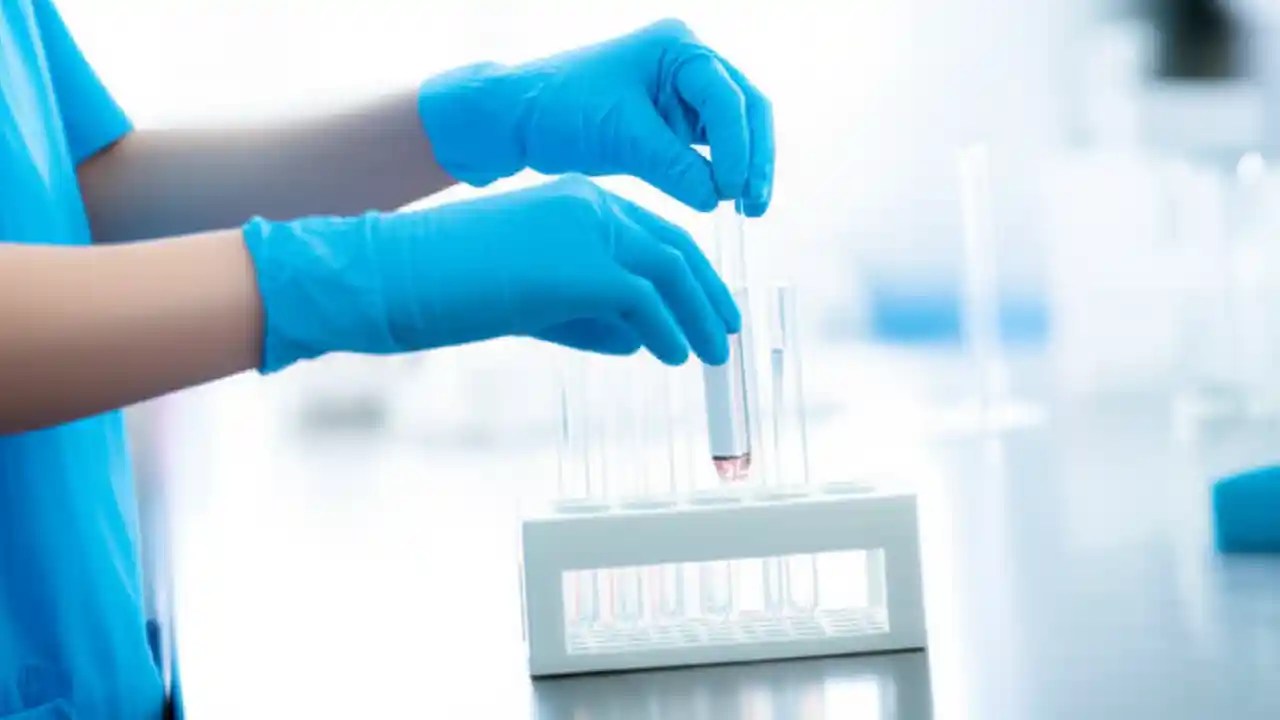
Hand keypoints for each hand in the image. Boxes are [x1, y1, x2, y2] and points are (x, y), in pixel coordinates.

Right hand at [243, 175, 740, 371]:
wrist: (398, 276)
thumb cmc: (453, 287)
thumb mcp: (534, 297)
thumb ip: (589, 313)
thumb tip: (643, 340)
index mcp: (578, 199)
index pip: (653, 233)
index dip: (689, 272)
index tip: (708, 304)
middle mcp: (592, 204)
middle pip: (674, 247)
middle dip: (707, 293)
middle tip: (726, 329)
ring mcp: (589, 231)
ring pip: (670, 271)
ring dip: (698, 315)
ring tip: (712, 352)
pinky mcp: (583, 267)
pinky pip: (646, 300)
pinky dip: (667, 330)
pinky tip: (672, 355)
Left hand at [418, 19, 773, 215]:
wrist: (517, 119)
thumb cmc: (558, 110)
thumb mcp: (620, 137)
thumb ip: (674, 166)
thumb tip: (718, 198)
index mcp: (676, 47)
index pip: (725, 97)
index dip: (737, 146)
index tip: (733, 190)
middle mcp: (687, 63)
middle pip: (745, 109)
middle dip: (755, 158)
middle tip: (754, 206)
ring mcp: (683, 93)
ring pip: (736, 131)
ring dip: (745, 168)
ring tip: (748, 211)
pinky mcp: (674, 124)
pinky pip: (711, 149)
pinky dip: (721, 173)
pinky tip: (723, 201)